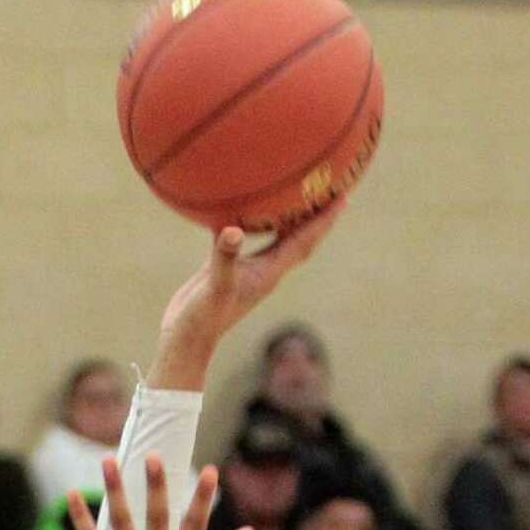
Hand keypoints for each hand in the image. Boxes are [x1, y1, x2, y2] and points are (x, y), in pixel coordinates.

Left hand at [67, 456, 252, 529]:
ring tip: (108, 460)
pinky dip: (80, 517)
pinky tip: (72, 493)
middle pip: (157, 515)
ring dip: (114, 490)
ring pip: (121, 520)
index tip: (210, 470)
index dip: (203, 497)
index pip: (196, 524)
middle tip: (154, 455)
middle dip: (156, 485)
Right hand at [149, 200, 346, 390]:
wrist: (186, 339)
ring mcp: (247, 270)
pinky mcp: (227, 269)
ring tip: (300, 196)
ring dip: (290, 219)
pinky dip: (246, 221)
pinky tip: (239, 205)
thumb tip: (233, 230)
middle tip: (334, 190)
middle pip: (300, 239)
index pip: (304, 241)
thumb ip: (224, 257)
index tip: (343, 196)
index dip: (324, 219)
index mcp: (269, 273)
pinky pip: (243, 238)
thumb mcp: (215, 284)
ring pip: (276, 239)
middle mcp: (264, 270)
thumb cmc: (203, 317)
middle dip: (318, 217)